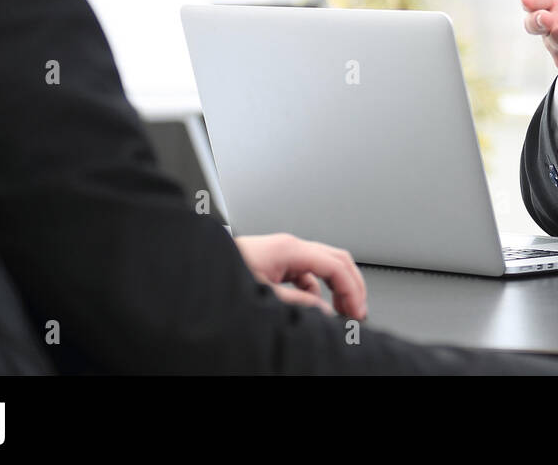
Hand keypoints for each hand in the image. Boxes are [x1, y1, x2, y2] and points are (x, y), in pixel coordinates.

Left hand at [233, 233, 367, 319]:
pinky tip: (315, 306)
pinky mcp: (278, 262)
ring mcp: (285, 253)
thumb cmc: (223, 272)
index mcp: (290, 249)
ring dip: (337, 288)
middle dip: (352, 284)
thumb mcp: (262, 293)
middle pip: (336, 259)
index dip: (351, 288)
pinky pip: (308, 274)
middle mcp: (290, 246)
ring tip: (342, 311)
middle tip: (358, 309)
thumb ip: (297, 302)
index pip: (334, 265)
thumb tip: (325, 311)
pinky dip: (318, 290)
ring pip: (324, 266)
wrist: (198, 263)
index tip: (356, 310)